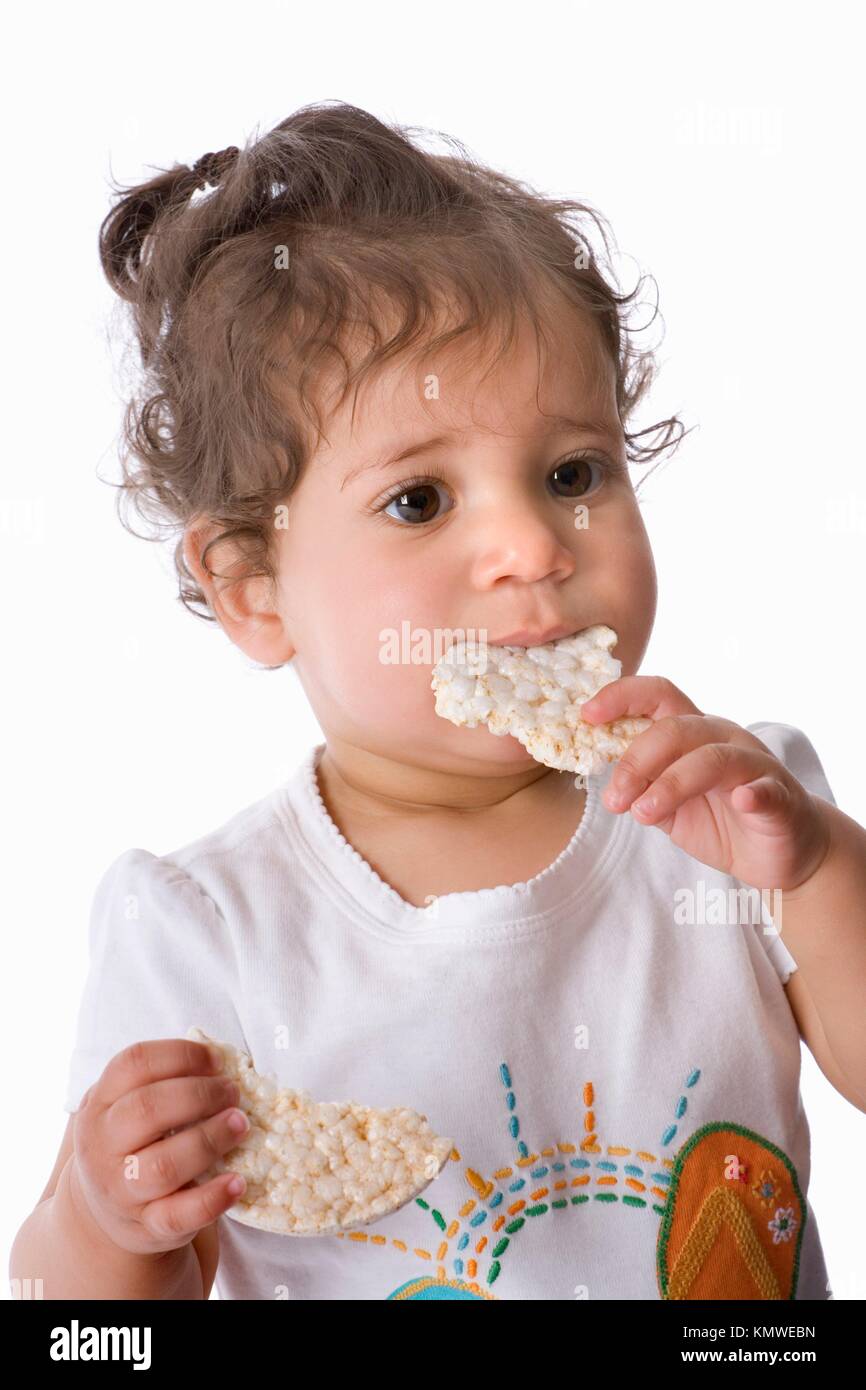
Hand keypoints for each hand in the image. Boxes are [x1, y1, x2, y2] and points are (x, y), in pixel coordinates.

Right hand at [71, 1038, 248, 1255]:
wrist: (106, 1215)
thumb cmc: (133, 1144)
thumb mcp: (129, 1107)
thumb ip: (165, 1082)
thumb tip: (226, 1060)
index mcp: (100, 1104)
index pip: (133, 1064)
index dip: (180, 1054)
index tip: (216, 1060)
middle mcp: (102, 1146)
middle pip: (147, 1109)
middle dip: (200, 1095)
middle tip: (233, 1093)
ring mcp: (121, 1191)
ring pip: (164, 1165)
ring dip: (210, 1140)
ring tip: (240, 1125)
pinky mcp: (147, 1227)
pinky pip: (179, 1216)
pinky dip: (212, 1198)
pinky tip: (237, 1182)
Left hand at [580, 676, 831, 891]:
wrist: (782, 853)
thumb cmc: (724, 820)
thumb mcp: (669, 807)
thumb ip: (642, 789)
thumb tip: (606, 784)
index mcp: (694, 733)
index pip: (657, 696)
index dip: (621, 697)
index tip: (587, 715)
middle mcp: (724, 737)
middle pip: (675, 728)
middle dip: (635, 761)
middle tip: (614, 800)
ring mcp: (755, 765)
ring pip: (712, 758)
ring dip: (671, 784)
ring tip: (642, 815)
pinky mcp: (781, 798)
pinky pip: (767, 790)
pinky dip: (754, 792)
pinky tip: (741, 801)